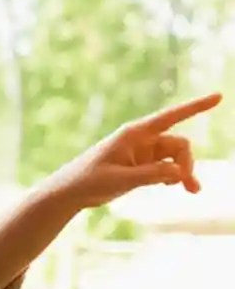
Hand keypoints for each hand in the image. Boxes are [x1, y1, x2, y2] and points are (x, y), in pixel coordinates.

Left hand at [44, 93, 221, 208]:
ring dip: (185, 173)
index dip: (196, 107)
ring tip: (192, 190)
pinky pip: (168, 168)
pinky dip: (175, 177)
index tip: (219, 96)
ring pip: (176, 158)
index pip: (171, 116)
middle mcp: (141, 140)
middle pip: (178, 145)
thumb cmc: (89, 181)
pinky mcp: (142, 166)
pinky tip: (181, 187)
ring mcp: (143, 153)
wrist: (70, 192)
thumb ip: (151, 175)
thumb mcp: (120, 179)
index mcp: (134, 133)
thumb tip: (180, 172)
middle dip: (187, 163)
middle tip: (187, 185)